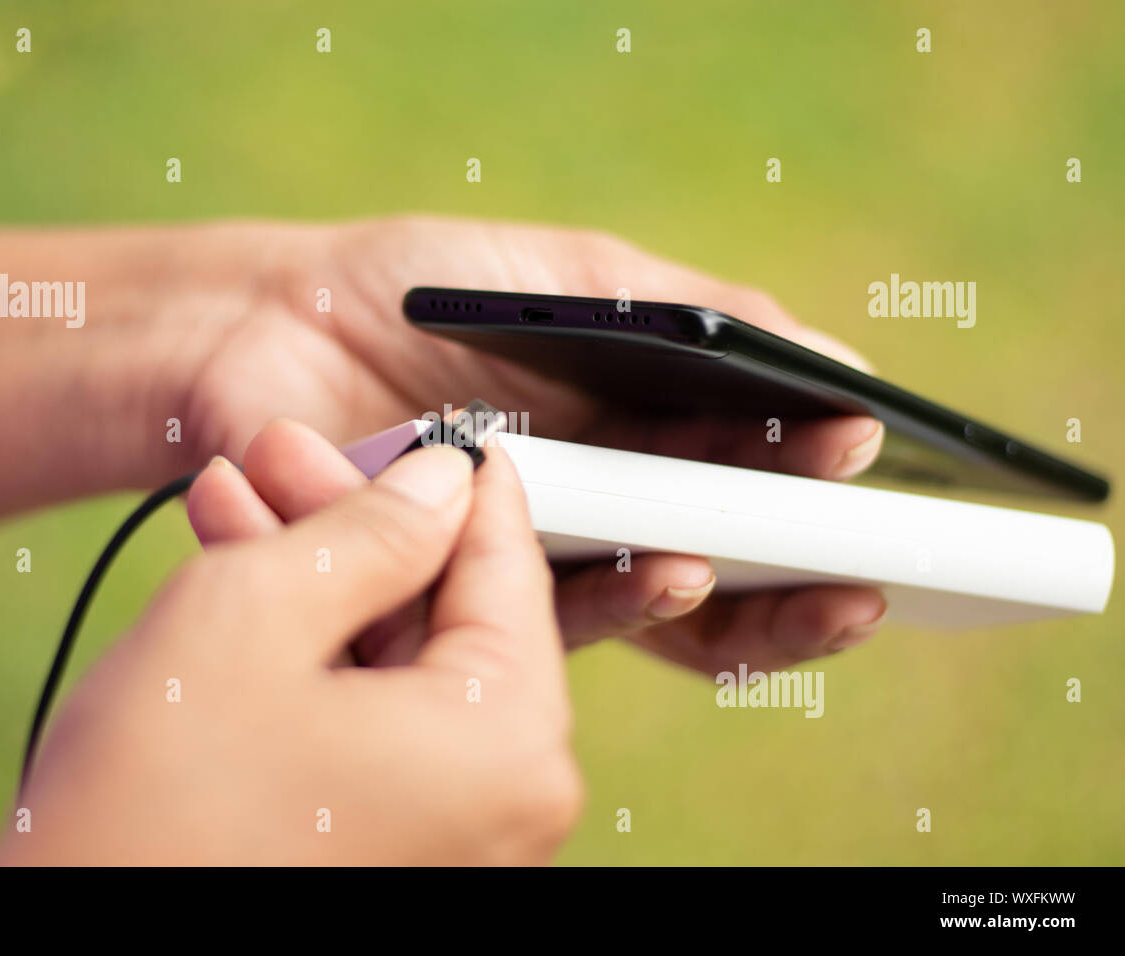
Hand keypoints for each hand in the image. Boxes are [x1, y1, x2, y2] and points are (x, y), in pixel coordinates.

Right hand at [0, 442, 579, 864]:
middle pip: (446, 616)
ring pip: (397, 665)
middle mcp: (509, 803)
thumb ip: (371, 533)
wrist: (69, 944)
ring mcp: (454, 836)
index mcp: (510, 744)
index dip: (457, 481)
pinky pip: (373, 725)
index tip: (423, 427)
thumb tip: (443, 483)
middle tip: (282, 455)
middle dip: (356, 526)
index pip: (511, 568)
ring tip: (236, 500)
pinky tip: (243, 578)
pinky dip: (313, 658)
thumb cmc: (152, 805)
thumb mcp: (257, 616)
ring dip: (317, 581)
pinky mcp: (394, 854)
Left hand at [171, 217, 886, 671]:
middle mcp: (592, 503)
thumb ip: (702, 319)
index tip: (865, 459)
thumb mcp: (575, 278)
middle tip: (865, 583)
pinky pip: (554, 620)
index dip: (810, 477)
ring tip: (790, 586)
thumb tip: (844, 367)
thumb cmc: (416, 288)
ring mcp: (529, 557)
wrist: (266, 326)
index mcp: (629, 427)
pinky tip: (676, 569)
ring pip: (650, 614)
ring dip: (728, 609)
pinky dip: (623, 600)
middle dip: (798, 586)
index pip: (744, 475)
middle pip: (716, 567)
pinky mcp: (464, 599)